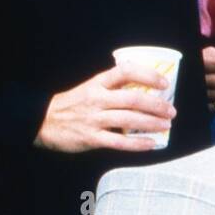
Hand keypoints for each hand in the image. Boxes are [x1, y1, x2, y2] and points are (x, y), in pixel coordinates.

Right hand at [33, 65, 175, 153]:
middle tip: (171, 110)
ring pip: (129, 119)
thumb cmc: (73, 103)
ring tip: (166, 125)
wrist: (43, 121)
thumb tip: (145, 88)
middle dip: (157, 104)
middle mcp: (97, 99)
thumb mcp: (91, 88)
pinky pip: (119, 142)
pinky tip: (151, 143)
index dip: (148, 75)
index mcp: (98, 83)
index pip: (126, 71)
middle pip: (133, 98)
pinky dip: (137, 143)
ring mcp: (94, 119)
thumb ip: (113, 87)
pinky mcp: (91, 138)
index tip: (164, 82)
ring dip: (152, 123)